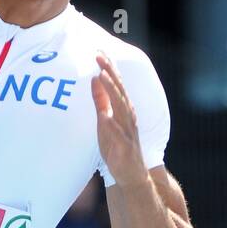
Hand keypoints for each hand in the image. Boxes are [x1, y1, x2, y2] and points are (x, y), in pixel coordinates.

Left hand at [91, 52, 147, 189]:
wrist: (132, 176)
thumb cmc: (117, 148)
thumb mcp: (104, 121)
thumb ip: (101, 102)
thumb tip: (94, 80)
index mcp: (124, 109)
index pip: (116, 84)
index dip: (109, 67)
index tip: (99, 52)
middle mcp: (128, 116)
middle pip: (119, 90)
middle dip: (110, 72)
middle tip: (99, 55)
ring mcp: (128, 130)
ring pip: (121, 106)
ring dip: (112, 90)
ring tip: (102, 75)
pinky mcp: (125, 146)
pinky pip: (118, 133)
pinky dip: (112, 123)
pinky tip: (104, 115)